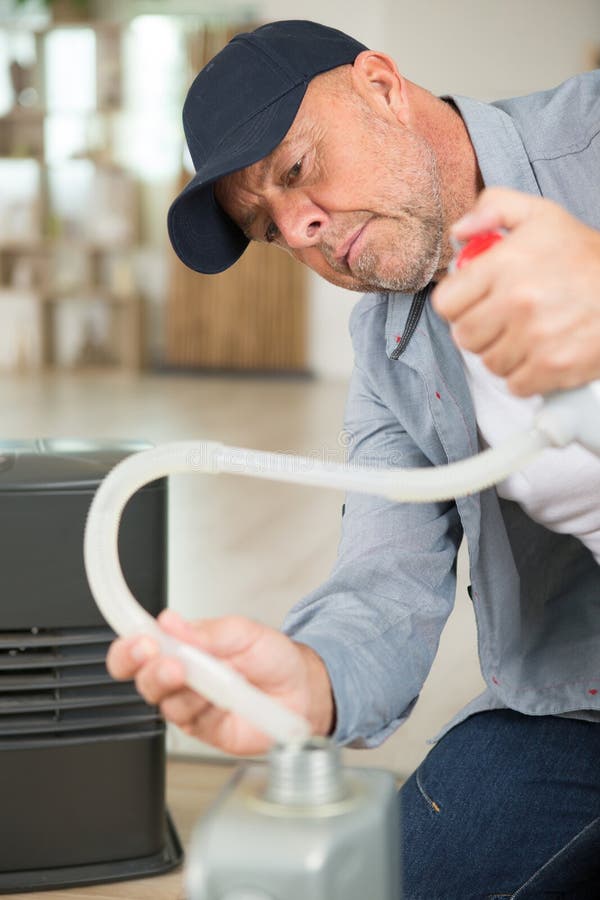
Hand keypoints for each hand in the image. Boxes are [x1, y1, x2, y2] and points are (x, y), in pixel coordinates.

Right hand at [106, 609, 334, 755]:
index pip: (140, 647)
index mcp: (182, 646)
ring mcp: (190, 704)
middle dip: (146, 666)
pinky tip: (216, 697)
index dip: (130, 645)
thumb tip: (171, 622)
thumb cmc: (271, 657)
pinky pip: (189, 721)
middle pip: (142, 676)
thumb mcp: (242, 632)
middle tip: (158, 655)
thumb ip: (207, 632)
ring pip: (163, 700)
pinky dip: (200, 706)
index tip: (138, 639)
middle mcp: (181, 676)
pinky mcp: (204, 729)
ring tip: (193, 672)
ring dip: (175, 685)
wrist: (302, 689)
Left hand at [432, 187, 599, 395]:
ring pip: (489, 363)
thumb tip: (458, 232)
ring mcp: (535, 337)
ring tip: (523, 336)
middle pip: (464, 337)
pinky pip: (515, 385)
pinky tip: (538, 355)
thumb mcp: (540, 215)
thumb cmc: (583, 254)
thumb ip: (493, 208)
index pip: (446, 302)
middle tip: (498, 321)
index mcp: (504, 264)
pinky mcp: (553, 366)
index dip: (457, 303)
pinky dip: (524, 376)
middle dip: (477, 330)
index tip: (474, 302)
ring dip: (501, 354)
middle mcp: (516, 302)